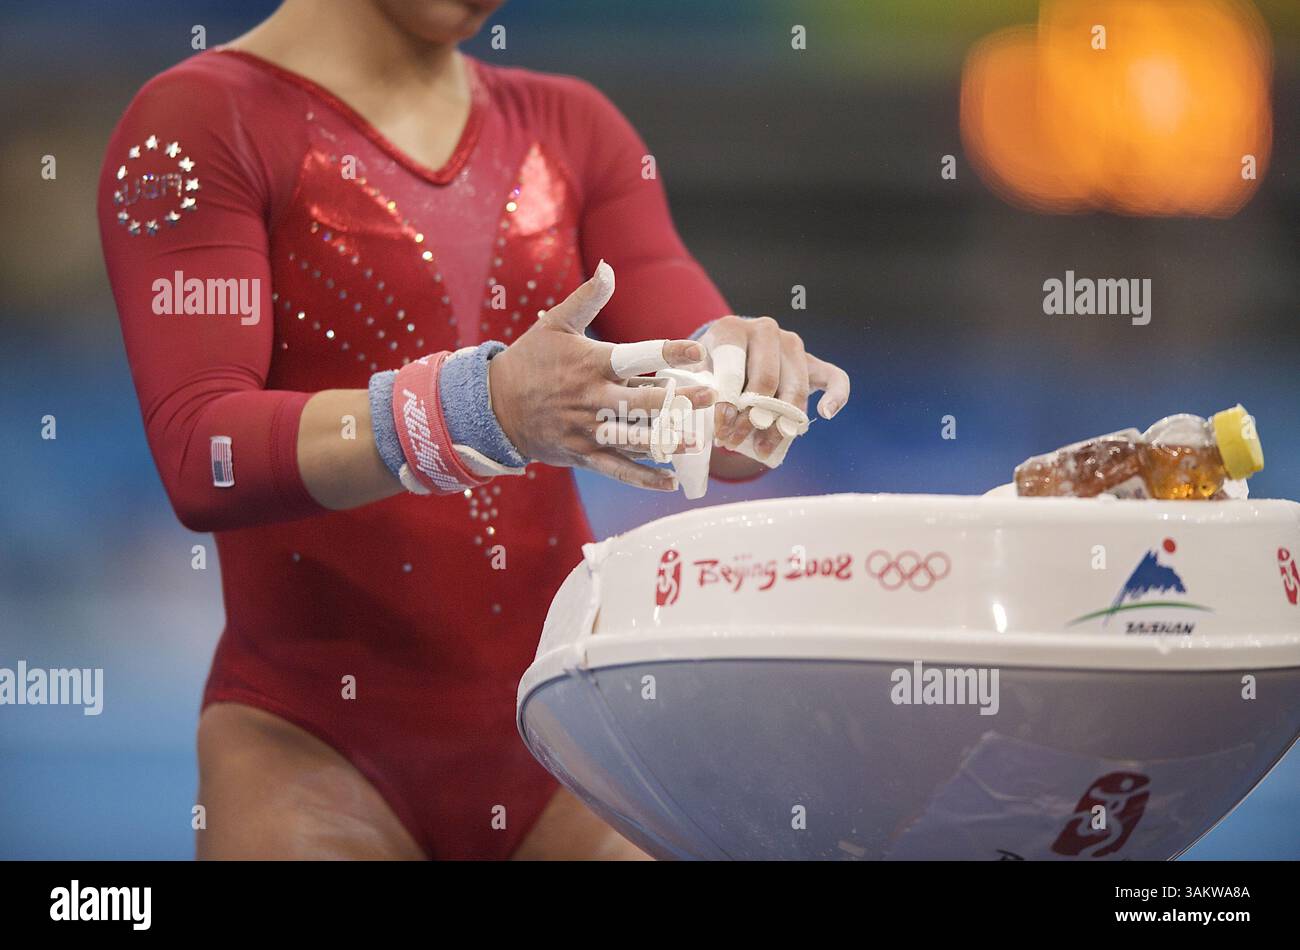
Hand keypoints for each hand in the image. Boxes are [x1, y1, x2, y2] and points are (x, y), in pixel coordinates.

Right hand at [488, 262, 715, 490]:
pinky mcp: (583, 455)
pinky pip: (618, 469)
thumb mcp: (555, 324)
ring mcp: (588, 430)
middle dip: (678, 400)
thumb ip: (587, 298)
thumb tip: (609, 267)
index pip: (636, 355)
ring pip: (634, 438)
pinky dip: (644, 478)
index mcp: (590, 363)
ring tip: (699, 440)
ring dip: (668, 441)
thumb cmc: (530, 360)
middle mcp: (592, 398)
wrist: (494, 406)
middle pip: (641, 402)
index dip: (670, 352)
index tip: (699, 352)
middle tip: (710, 397)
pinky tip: (670, 482)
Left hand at [700, 315, 849, 460]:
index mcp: (731, 329)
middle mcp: (764, 329)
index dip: (727, 404)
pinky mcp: (813, 361)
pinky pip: (835, 377)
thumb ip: (696, 387)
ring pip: (795, 388)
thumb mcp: (694, 372)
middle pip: (765, 380)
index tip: (720, 432)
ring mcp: (792, 343)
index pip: (733, 369)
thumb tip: (703, 411)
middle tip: (735, 443)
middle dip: (751, 419)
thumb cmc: (709, 368)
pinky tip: (824, 414)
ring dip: (781, 424)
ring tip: (763, 449)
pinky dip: (836, 396)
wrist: (732, 352)